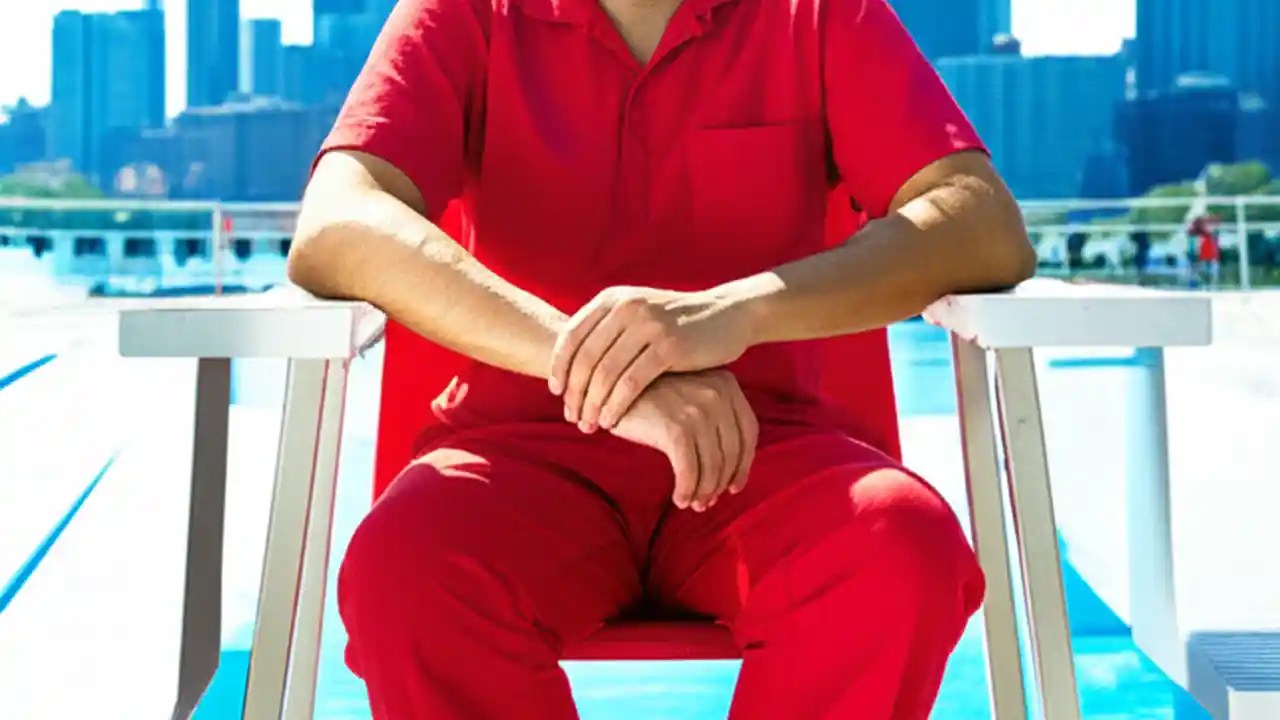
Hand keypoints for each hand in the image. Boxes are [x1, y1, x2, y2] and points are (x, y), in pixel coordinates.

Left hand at [549, 286, 753, 431]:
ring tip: (589, 424)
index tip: (557, 393)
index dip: (559, 367)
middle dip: (575, 392)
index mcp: (613, 298)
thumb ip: (607, 330)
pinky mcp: (669, 347)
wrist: (726, 315)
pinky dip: (616, 406)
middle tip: (571, 416)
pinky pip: (631, 383)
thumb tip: (569, 359)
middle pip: (585, 358)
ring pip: (605, 373)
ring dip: (592, 404)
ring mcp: (648, 325)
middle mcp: (626, 307)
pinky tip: (611, 422)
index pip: (572, 336)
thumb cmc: (676, 323)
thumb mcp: (638, 314)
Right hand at [608, 371, 758, 511]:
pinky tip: (679, 500)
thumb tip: (730, 470)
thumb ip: (713, 415)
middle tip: (706, 502)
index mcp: (726, 383)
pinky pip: (689, 470)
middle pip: (732, 452)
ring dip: (703, 492)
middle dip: (720, 483)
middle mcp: (717, 394)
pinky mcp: (675, 428)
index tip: (734, 487)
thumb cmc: (648, 394)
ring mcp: (697, 410)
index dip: (744, 465)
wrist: (609, 384)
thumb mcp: (689, 393)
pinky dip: (687, 490)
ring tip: (692, 504)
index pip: (749, 432)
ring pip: (712, 465)